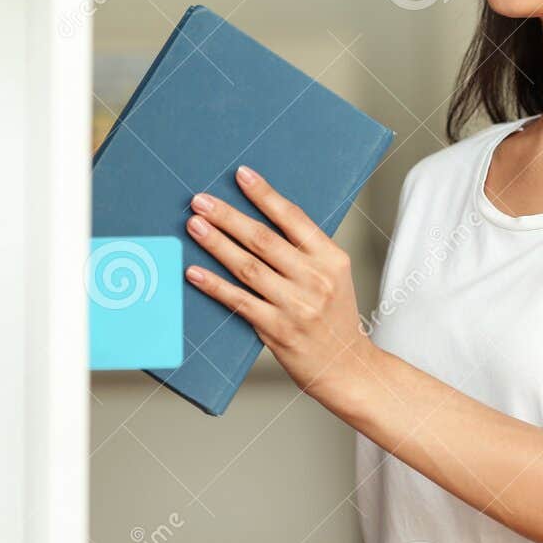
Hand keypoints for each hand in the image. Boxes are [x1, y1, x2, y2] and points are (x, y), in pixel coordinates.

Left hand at [183, 164, 376, 409]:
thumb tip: (259, 218)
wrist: (347, 367)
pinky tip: (195, 271)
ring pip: (248, 267)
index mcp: (331, 258)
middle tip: (201, 200)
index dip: (264, 194)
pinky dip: (214, 285)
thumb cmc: (335, 317)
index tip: (241, 175)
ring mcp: (296, 305)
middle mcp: (315, 279)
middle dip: (228, 216)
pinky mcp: (277, 330)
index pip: (293, 218)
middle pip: (263, 239)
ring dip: (216, 243)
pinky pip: (239, 301)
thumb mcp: (334, 276)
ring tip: (195, 226)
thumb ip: (304, 250)